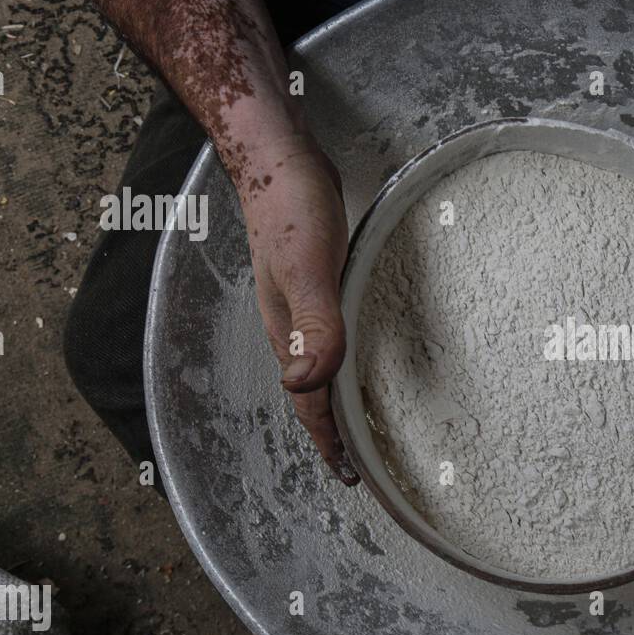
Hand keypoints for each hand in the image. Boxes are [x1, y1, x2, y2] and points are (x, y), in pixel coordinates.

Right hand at [240, 134, 357, 484]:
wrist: (274, 156)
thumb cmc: (291, 209)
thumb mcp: (308, 272)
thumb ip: (312, 328)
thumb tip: (303, 388)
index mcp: (286, 332)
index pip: (308, 404)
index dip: (328, 443)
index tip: (350, 478)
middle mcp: (290, 324)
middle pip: (311, 392)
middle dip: (332, 432)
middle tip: (359, 464)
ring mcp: (300, 300)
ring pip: (319, 364)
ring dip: (337, 396)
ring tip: (359, 419)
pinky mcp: (316, 276)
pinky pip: (329, 330)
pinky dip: (343, 353)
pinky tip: (360, 345)